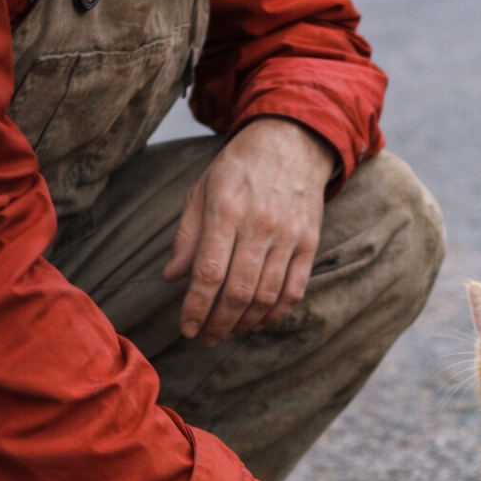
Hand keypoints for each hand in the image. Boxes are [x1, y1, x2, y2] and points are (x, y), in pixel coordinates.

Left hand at [163, 118, 335, 345]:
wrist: (291, 142)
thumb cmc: (240, 168)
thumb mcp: (202, 190)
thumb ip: (187, 235)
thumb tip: (171, 277)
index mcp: (226, 211)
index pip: (209, 272)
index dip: (197, 307)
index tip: (186, 328)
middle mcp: (259, 225)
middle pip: (238, 291)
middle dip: (218, 323)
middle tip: (205, 338)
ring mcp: (288, 236)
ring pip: (267, 296)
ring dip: (244, 323)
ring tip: (227, 332)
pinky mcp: (309, 242)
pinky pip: (295, 289)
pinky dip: (276, 314)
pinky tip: (258, 322)